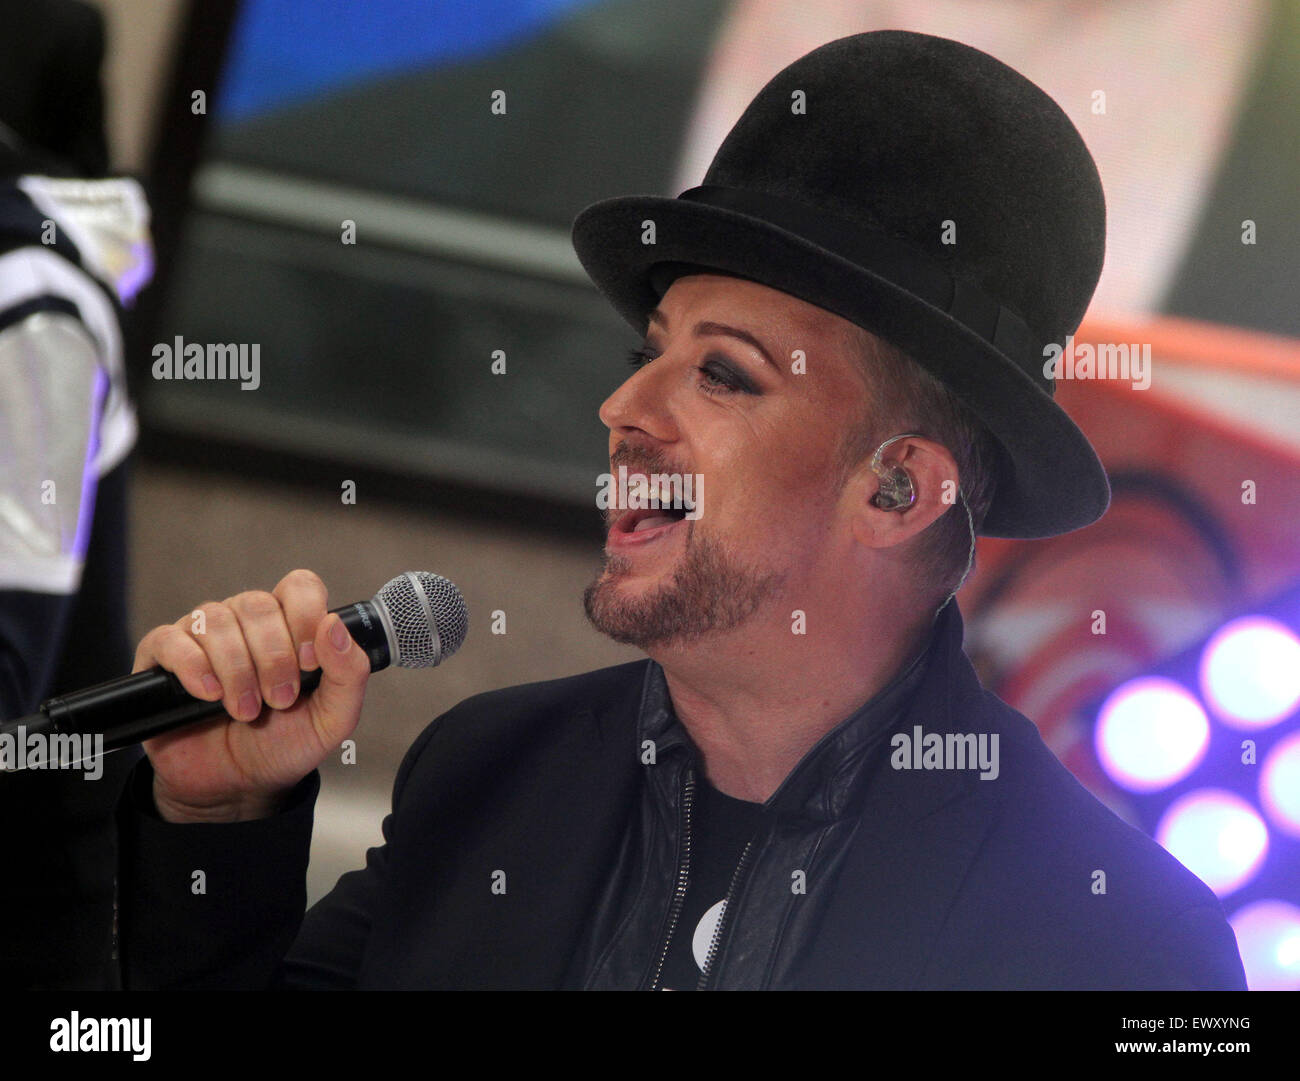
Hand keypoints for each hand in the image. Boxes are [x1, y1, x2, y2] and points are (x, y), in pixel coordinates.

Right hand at [133, 569, 370, 822]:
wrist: (237, 787)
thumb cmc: (284, 745)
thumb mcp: (333, 719)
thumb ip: (349, 673)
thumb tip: (335, 625)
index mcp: (290, 626)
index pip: (298, 586)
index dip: (305, 617)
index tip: (308, 663)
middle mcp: (246, 623)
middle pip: (257, 605)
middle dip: (273, 658)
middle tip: (278, 700)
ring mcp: (203, 637)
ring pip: (215, 620)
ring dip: (236, 670)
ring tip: (245, 710)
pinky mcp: (162, 659)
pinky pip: (169, 639)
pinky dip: (192, 666)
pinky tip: (208, 694)